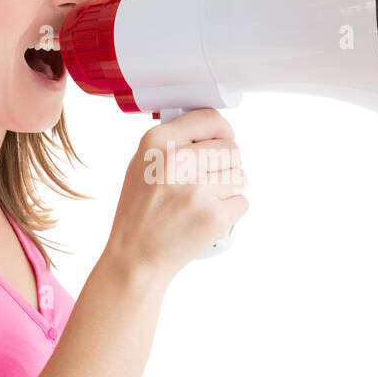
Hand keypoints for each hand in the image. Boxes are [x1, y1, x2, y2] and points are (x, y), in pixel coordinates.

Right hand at [101, 108, 248, 281]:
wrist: (135, 257)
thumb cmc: (140, 213)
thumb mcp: (142, 165)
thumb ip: (173, 143)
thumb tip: (211, 131)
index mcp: (156, 142)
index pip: (210, 119)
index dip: (222, 131)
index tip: (221, 141)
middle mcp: (176, 161)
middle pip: (231, 148)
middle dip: (226, 165)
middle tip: (208, 181)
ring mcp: (196, 190)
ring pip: (240, 175)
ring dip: (229, 188)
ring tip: (205, 200)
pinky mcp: (213, 216)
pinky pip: (242, 201)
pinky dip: (230, 211)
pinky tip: (207, 216)